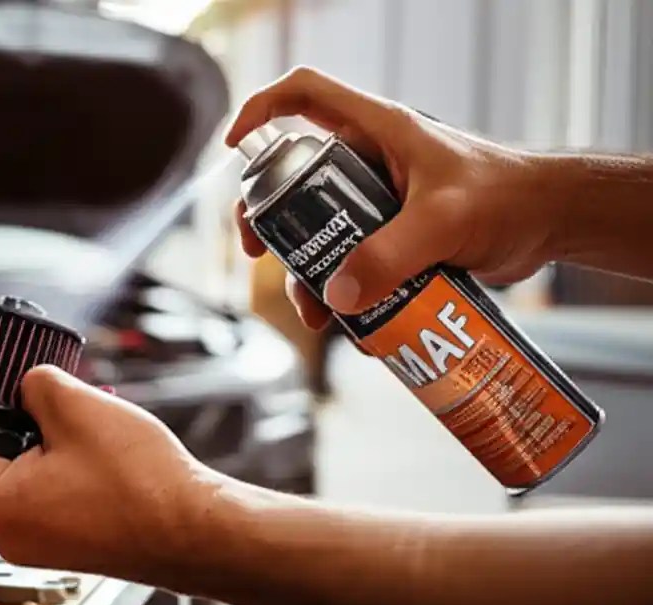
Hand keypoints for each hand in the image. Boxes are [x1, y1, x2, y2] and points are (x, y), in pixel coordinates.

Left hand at [0, 367, 257, 583]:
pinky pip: (7, 505)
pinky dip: (4, 471)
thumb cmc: (147, 487)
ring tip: (0, 412)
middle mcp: (5, 534)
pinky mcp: (52, 541)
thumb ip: (36, 386)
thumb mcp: (82, 411)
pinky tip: (39, 440)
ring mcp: (28, 543)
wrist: (196, 533)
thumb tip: (24, 384)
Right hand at [226, 66, 557, 328]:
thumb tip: (337, 296)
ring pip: (321, 233)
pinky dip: (346, 295)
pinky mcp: (394, 237)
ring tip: (316, 315)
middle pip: (296, 178)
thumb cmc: (508, 198)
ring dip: (309, 274)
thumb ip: (390, 257)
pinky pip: (353, 263)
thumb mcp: (443, 222)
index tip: (233, 147)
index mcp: (377, 131)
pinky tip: (358, 328)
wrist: (551, 224)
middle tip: (260, 252)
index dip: (262, 111)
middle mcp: (370, 162)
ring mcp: (380, 201)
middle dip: (271, 220)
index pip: (305, 96)